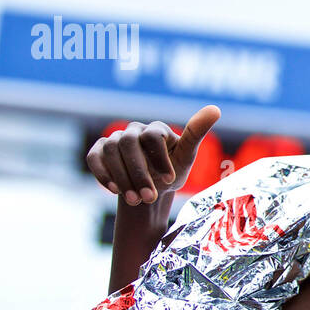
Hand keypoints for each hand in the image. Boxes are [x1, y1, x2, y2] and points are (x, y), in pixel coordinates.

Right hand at [86, 105, 220, 205]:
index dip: (160, 159)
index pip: (152, 136)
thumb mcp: (187, 157)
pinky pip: (93, 157)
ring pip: (110, 151)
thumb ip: (196, 134)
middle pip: (128, 143)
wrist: (150, 193)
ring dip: (122, 177)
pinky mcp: (99, 152)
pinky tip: (114, 190)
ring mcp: (114, 140)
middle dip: (138, 172)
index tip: (170, 180)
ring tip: (135, 200)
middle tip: (149, 197)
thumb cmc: (171, 172)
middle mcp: (133, 131)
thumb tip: (215, 109)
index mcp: (155, 129)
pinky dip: (102, 173)